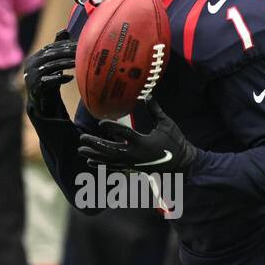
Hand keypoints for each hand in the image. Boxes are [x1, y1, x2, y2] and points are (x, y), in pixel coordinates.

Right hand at [24, 30, 77, 115]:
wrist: (41, 102)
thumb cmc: (49, 79)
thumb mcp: (53, 63)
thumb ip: (56, 49)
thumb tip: (64, 30)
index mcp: (34, 58)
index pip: (50, 48)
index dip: (63, 45)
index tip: (78, 44)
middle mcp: (30, 66)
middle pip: (50, 56)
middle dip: (66, 53)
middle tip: (80, 51)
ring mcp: (32, 77)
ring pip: (51, 67)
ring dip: (65, 64)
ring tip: (78, 63)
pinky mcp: (36, 88)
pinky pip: (49, 81)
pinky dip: (60, 79)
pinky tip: (70, 77)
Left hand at [77, 99, 196, 173]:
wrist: (182, 165)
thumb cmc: (176, 143)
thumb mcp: (167, 124)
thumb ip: (155, 110)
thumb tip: (148, 95)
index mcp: (143, 142)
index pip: (124, 134)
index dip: (111, 128)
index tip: (100, 123)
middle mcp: (135, 155)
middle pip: (110, 150)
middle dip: (95, 144)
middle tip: (82, 138)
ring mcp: (132, 164)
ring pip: (109, 160)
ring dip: (94, 155)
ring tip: (81, 150)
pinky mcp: (133, 169)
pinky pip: (114, 167)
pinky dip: (102, 165)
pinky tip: (90, 162)